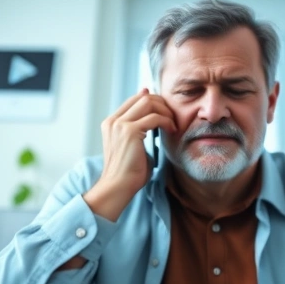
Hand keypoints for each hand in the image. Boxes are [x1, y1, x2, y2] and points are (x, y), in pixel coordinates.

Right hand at [83, 89, 176, 221]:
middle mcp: (113, 121)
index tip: (167, 108)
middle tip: (174, 116)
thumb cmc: (129, 171)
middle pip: (143, 97)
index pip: (134, 100)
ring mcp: (120, 125)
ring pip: (149, 102)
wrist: (118, 186)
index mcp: (111, 123)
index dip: (153, 99)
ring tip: (173, 125)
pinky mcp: (129, 131)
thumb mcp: (134, 146)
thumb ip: (140, 131)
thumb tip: (153, 120)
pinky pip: (155, 117)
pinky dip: (167, 122)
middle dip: (162, 104)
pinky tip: (172, 130)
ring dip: (166, 111)